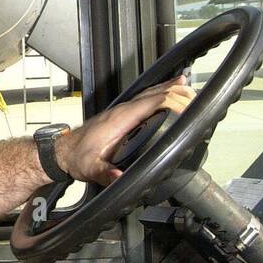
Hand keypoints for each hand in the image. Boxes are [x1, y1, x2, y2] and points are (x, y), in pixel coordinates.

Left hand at [57, 75, 194, 186]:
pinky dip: (161, 90)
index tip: (188, 107)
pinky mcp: (124, 113)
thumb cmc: (78, 158)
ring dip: (172, 88)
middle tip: (198, 98)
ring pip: (152, 92)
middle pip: (156, 93)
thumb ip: (104, 173)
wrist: (63, 152)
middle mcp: (124, 110)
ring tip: (191, 88)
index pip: (152, 102)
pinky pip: (146, 97)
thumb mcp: (90, 169)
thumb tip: (118, 176)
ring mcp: (124, 109)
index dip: (172, 101)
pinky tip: (171, 86)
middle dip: (178, 93)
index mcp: (120, 119)